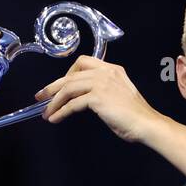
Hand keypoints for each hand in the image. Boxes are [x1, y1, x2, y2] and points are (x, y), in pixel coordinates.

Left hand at [35, 55, 163, 142]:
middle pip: (71, 75)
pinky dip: (61, 112)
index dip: (67, 73)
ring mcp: (101, 83)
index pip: (83, 62)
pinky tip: (55, 118)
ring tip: (46, 112)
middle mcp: (106, 72)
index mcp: (112, 69)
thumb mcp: (117, 94)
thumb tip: (80, 98)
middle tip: (40, 96)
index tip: (58, 85)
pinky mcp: (98, 97)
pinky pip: (72, 104)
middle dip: (52, 86)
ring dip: (54, 101)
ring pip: (68, 88)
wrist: (146, 123)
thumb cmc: (133, 115)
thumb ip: (101, 90)